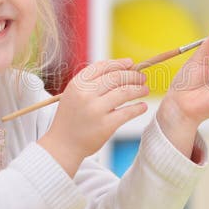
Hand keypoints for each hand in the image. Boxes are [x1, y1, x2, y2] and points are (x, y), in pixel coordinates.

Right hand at [39, 58, 148, 175]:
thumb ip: (92, 82)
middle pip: (116, 78)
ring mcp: (96, 110)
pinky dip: (138, 108)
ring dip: (138, 89)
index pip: (102, 67)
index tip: (131, 63)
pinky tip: (143, 106)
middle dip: (133, 76)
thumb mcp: (74, 94)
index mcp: (77, 84)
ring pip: (124, 92)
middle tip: (142, 78)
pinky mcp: (105, 125)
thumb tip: (123, 68)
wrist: (63, 145)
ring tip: (145, 89)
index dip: (119, 63)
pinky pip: (127, 112)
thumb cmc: (72, 117)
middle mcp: (85, 94)